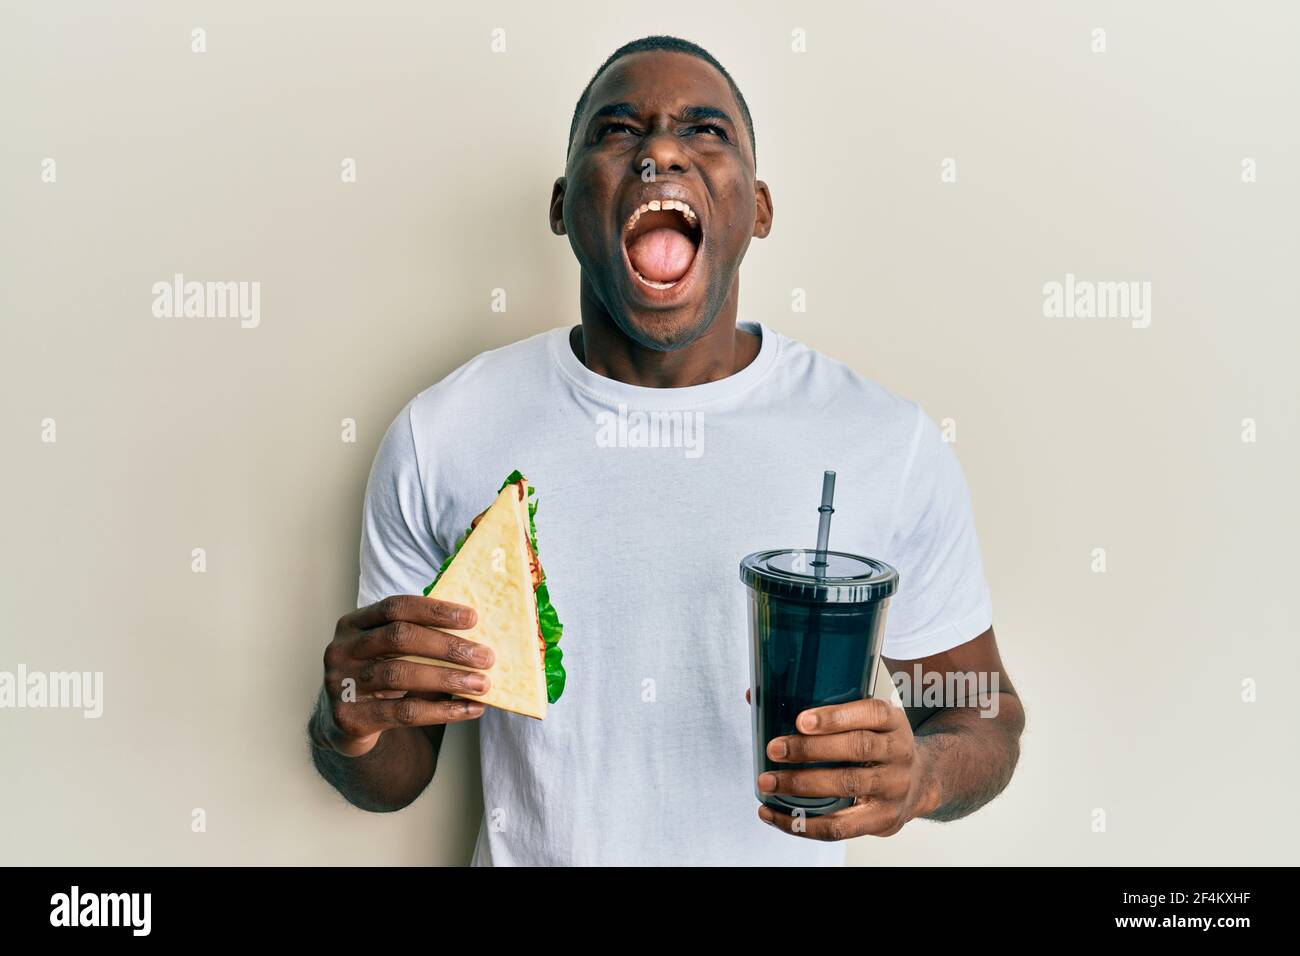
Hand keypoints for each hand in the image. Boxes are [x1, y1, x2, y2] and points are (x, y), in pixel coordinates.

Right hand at [314, 595, 494, 756]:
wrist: (346, 726)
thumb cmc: (381, 679)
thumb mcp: (391, 653)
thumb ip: (420, 639)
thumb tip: (476, 637)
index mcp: (353, 624)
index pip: (396, 607)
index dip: (435, 610)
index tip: (473, 618)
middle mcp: (341, 650)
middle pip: (399, 638)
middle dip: (447, 646)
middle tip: (485, 656)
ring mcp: (340, 684)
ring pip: (401, 674)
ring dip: (448, 678)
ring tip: (482, 684)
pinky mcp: (350, 718)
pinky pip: (404, 712)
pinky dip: (443, 710)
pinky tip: (470, 709)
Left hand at [746, 689, 936, 840]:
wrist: (922, 781)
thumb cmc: (876, 742)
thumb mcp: (865, 719)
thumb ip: (820, 708)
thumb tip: (754, 695)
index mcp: (893, 720)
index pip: (870, 713)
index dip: (836, 717)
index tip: (801, 720)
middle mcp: (899, 752)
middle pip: (857, 749)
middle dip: (810, 750)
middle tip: (774, 749)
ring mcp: (894, 788)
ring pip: (847, 786)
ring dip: (802, 785)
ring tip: (768, 782)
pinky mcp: (883, 819)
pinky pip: (841, 826)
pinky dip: (804, 824)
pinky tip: (776, 815)